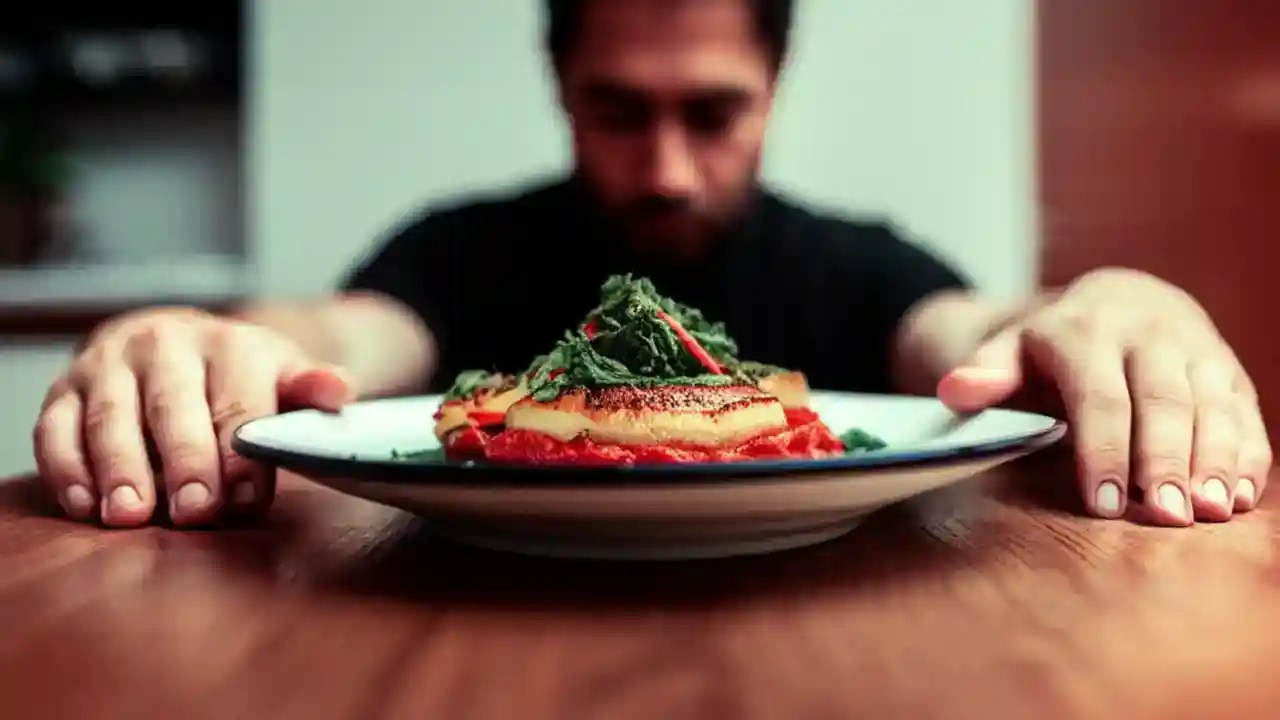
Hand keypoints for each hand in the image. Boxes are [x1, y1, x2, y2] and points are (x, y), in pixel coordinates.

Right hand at [33, 308, 353, 526]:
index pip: (238, 400)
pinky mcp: (65, 389)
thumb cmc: (238, 376)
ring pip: (110, 417)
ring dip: (120, 468)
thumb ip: (310, 390)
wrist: (177, 343)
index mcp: (228, 344)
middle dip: (185, 461)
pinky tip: (86, 505)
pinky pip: (56, 428)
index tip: (248, 499)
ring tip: (131, 515)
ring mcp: (110, 365)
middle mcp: (164, 345)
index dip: (244, 452)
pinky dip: (68, 467)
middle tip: (194, 511)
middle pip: (172, 406)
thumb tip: (340, 391)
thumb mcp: (282, 376)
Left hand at [936, 268, 1270, 525]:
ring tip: (1211, 511)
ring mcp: (1194, 346)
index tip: (1104, 504)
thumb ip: (988, 371)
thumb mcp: (1011, 349)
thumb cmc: (1053, 342)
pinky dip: (1248, 452)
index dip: (1104, 451)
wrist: (1117, 299)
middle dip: (1166, 462)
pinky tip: (1241, 494)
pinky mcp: (1226, 366)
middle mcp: (1148, 332)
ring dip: (1217, 459)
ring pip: (1213, 403)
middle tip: (1166, 517)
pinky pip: (1244, 408)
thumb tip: (954, 391)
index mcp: (1087, 330)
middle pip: (1163, 402)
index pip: (1099, 396)